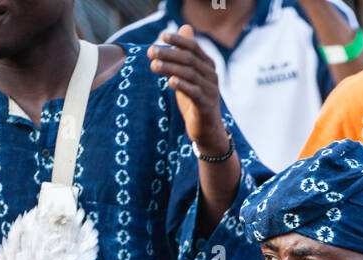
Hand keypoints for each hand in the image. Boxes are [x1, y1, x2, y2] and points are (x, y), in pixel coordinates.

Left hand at [148, 26, 229, 154]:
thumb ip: (185, 55)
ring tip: (153, 66)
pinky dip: (182, 85)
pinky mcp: (206, 105)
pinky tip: (170, 81)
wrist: (207, 130)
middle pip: (189, 59)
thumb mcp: (190, 75)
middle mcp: (211, 75)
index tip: (162, 36)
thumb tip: (185, 27)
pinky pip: (194, 92)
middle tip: (150, 52)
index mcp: (208, 65)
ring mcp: (210, 90)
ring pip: (189, 74)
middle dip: (168, 54)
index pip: (193, 47)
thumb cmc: (196, 100)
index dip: (178, 40)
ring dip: (170, 68)